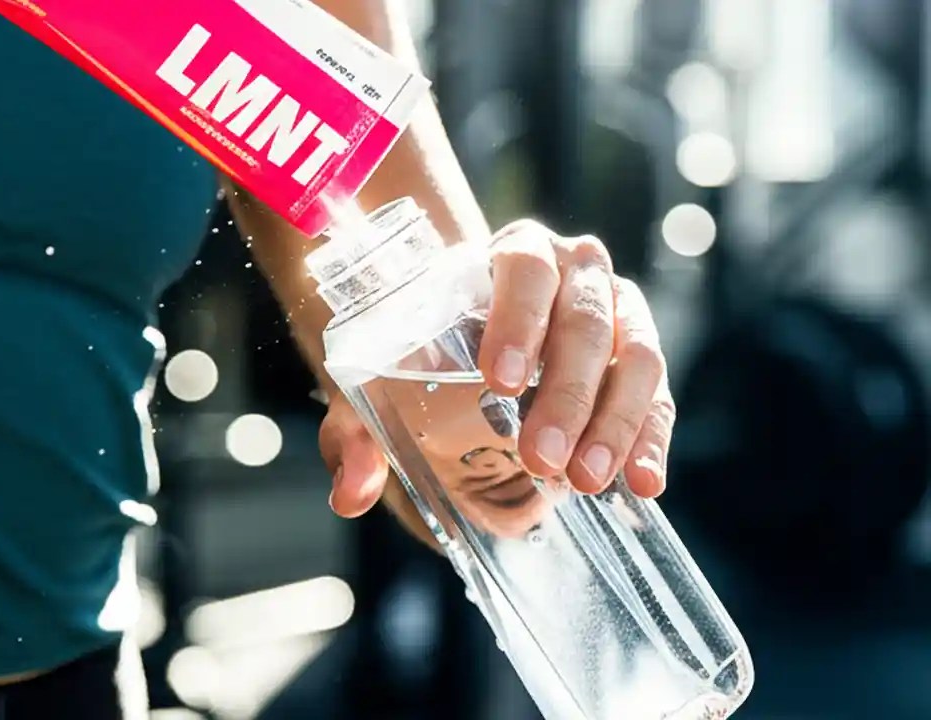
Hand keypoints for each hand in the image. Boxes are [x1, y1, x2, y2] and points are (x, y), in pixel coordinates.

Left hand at [318, 220, 673, 539]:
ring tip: (584, 481)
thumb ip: (354, 432)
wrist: (477, 349)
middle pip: (586, 319)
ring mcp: (619, 314)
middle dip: (567, 392)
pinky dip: (651, 438)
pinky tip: (644, 482)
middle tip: (540, 459)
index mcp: (511, 255)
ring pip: (635, 355)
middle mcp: (575, 273)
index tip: (500, 380)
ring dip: (614, 421)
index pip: (525, 267)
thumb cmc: (426, 353)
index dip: (519, 318)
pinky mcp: (641, 361)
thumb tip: (349, 493)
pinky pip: (659, 396)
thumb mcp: (379, 384)